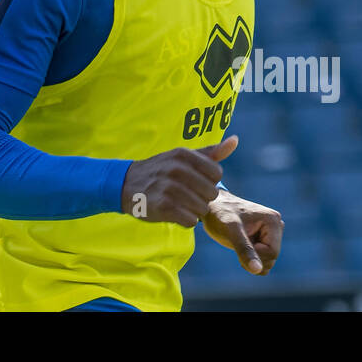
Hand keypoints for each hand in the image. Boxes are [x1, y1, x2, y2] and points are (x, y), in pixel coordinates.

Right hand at [121, 135, 237, 226]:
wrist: (126, 184)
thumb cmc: (161, 171)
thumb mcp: (182, 157)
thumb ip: (211, 152)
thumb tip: (235, 140)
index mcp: (183, 154)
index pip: (217, 173)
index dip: (209, 181)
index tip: (195, 181)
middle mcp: (177, 168)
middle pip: (211, 193)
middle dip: (202, 197)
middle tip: (186, 194)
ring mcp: (169, 187)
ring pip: (202, 209)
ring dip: (193, 210)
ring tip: (180, 203)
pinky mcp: (163, 206)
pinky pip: (190, 221)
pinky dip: (184, 220)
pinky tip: (174, 212)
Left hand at [202, 191, 282, 273]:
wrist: (211, 207)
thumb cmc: (219, 215)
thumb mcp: (230, 232)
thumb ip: (244, 250)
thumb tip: (257, 270)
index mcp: (273, 220)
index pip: (272, 253)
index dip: (255, 255)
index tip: (239, 243)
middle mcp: (276, 225)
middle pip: (272, 258)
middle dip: (253, 258)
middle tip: (236, 244)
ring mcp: (271, 232)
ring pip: (268, 261)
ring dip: (251, 259)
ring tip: (237, 244)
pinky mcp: (264, 238)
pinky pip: (263, 260)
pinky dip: (251, 259)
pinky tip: (240, 246)